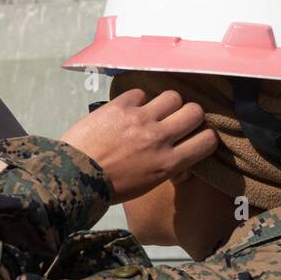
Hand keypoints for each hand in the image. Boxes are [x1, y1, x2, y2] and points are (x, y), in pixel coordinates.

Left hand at [59, 88, 216, 201]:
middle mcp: (159, 138)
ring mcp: (140, 120)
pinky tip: (128, 110)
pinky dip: (137, 100)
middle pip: (194, 111)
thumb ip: (167, 167)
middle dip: (188, 115)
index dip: (205, 136)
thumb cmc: (108, 187)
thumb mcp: (147, 185)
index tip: (195, 136)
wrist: (73, 176)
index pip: (207, 140)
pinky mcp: (120, 106)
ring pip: (172, 96)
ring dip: (165, 103)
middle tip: (175, 120)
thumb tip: (179, 157)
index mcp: (168, 163)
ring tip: (153, 111)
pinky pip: (140, 92)